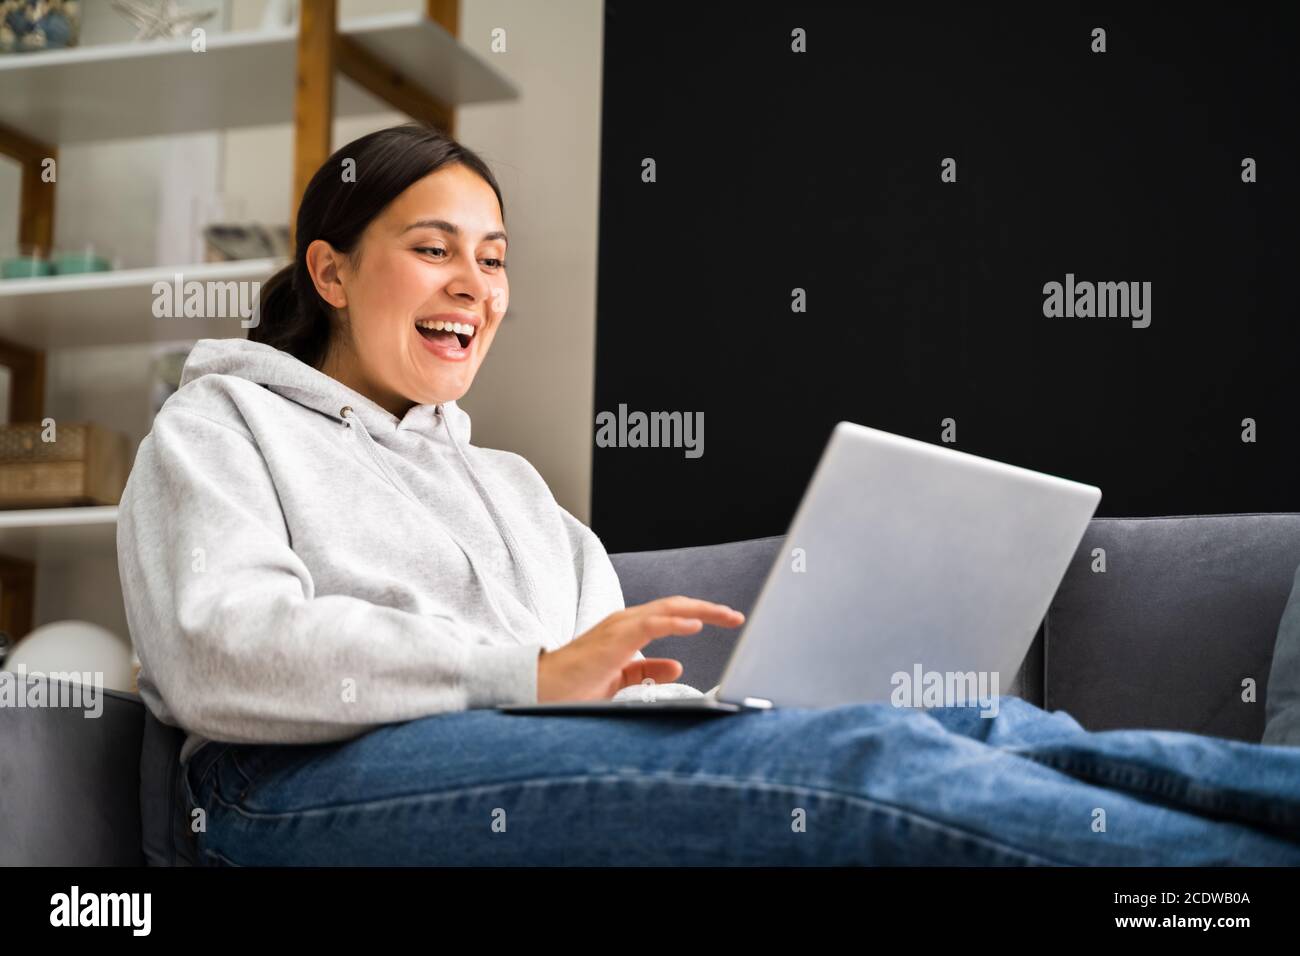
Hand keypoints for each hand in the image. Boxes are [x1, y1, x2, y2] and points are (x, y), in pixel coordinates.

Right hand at [536, 596, 744, 702]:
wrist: (541, 691)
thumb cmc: (574, 686)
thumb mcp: (620, 679)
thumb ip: (645, 670)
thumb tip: (677, 667)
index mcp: (628, 630)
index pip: (671, 614)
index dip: (700, 615)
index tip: (727, 620)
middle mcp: (625, 622)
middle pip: (675, 606)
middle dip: (708, 609)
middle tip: (736, 617)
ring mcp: (619, 627)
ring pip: (667, 609)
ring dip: (701, 611)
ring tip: (726, 616)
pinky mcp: (613, 639)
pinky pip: (650, 624)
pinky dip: (675, 622)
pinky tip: (695, 625)